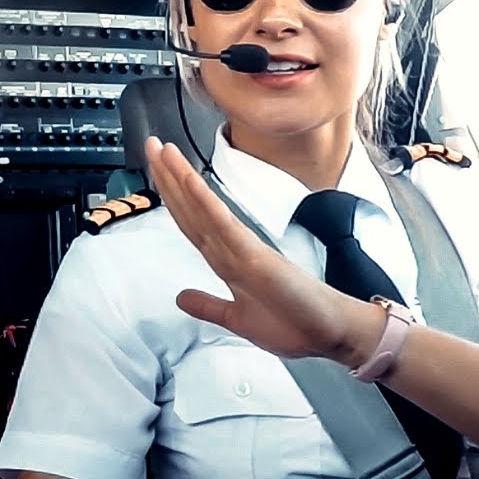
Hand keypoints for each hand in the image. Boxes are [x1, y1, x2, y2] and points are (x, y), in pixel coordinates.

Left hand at [144, 137, 379, 361]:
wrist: (328, 335)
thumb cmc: (293, 324)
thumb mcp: (237, 319)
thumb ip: (208, 306)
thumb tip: (180, 297)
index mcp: (227, 262)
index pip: (190, 222)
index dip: (170, 196)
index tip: (156, 170)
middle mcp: (231, 249)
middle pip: (190, 208)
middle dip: (168, 177)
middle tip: (150, 143)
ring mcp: (242, 249)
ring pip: (202, 209)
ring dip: (181, 178)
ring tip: (163, 149)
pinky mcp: (255, 256)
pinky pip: (223, 225)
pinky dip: (205, 202)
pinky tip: (189, 180)